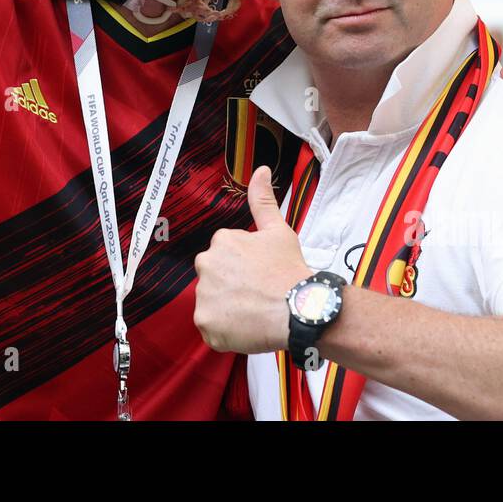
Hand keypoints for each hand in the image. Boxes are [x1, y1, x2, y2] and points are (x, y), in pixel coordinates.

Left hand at [194, 166, 312, 354]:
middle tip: (257, 295)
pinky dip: (225, 332)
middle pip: (214, 279)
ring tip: (254, 312)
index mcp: (221, 242)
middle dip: (231, 287)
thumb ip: (262, 200)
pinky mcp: (206, 323)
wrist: (299, 308)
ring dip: (228, 309)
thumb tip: (260, 170)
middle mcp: (206, 265)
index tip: (260, 276)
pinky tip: (247, 327)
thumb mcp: (278, 230)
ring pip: (212, 304)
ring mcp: (204, 296)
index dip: (243, 269)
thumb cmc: (289, 270)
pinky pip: (211, 328)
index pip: (224, 257)